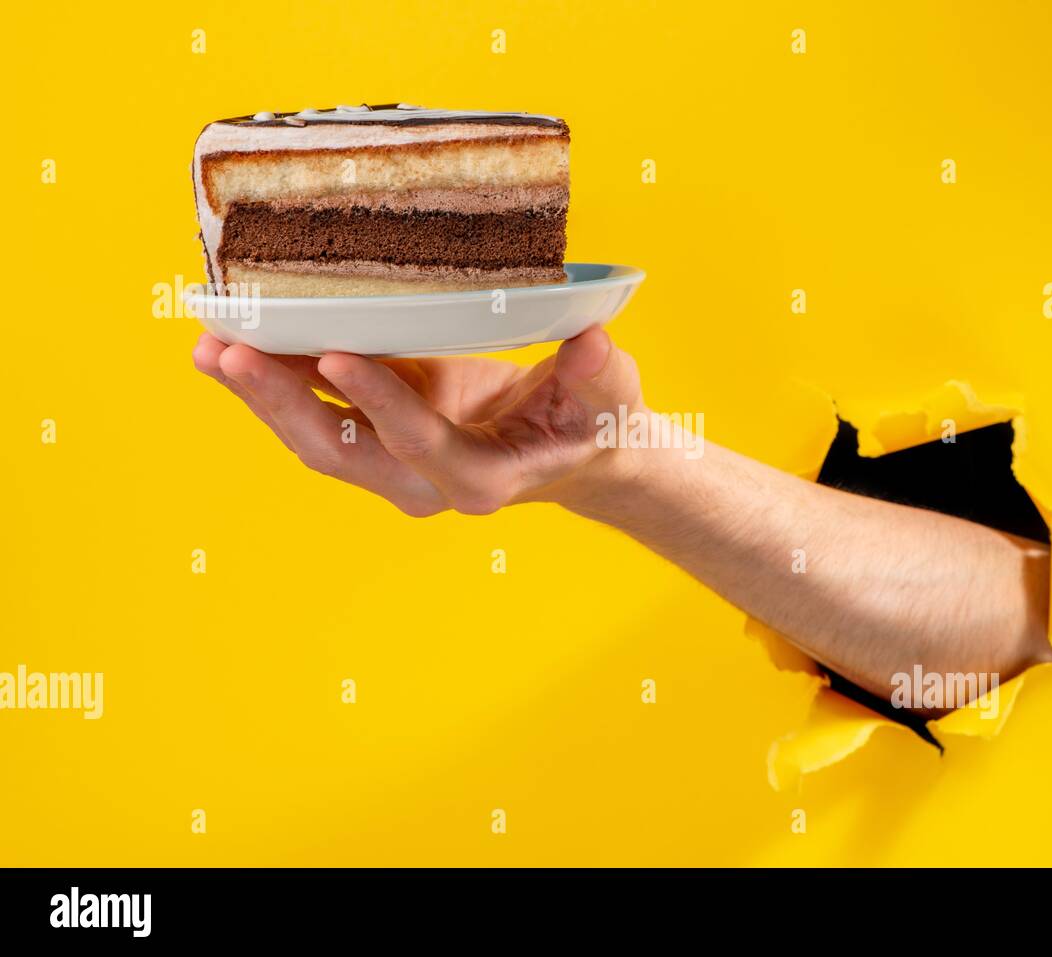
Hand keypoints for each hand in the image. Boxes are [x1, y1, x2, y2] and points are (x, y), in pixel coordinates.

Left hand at [192, 327, 643, 515]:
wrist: (573, 448)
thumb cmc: (591, 423)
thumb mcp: (608, 398)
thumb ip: (599, 376)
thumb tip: (591, 343)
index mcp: (483, 478)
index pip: (424, 443)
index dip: (381, 403)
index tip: (336, 355)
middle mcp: (425, 482)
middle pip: (343, 451)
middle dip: (284, 404)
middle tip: (233, 351)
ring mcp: (393, 464)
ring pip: (316, 439)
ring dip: (261, 396)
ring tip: (210, 345)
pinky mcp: (376, 437)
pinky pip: (317, 415)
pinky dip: (274, 384)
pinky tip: (231, 345)